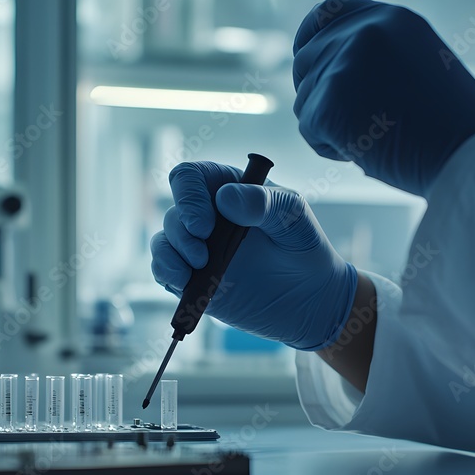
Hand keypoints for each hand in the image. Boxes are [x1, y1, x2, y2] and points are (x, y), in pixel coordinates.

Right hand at [150, 161, 356, 350]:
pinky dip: (167, 274)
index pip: (189, 178)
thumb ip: (264, 202)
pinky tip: (185, 283)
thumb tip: (224, 198)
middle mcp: (205, 215)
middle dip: (182, 234)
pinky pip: (164, 271)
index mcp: (226, 188)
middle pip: (174, 213)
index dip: (188, 197)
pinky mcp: (193, 279)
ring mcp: (196, 248)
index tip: (206, 226)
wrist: (310, 296)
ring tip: (198, 270)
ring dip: (172, 255)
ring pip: (164, 242)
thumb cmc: (304, 246)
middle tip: (204, 256)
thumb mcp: (293, 216)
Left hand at [293, 0, 474, 194]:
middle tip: (355, 124)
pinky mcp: (330, 100)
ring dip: (328, 126)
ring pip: (306, 99)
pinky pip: (309, 128)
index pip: (328, 12)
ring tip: (374, 139)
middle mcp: (364, 31)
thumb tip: (331, 74)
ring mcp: (345, 63)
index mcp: (390, 19)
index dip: (310, 38)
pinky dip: (329, 148)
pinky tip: (365, 153)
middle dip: (319, 96)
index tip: (307, 60)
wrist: (470, 156)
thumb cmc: (452, 128)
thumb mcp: (417, 67)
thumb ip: (376, 57)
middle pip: (307, 60)